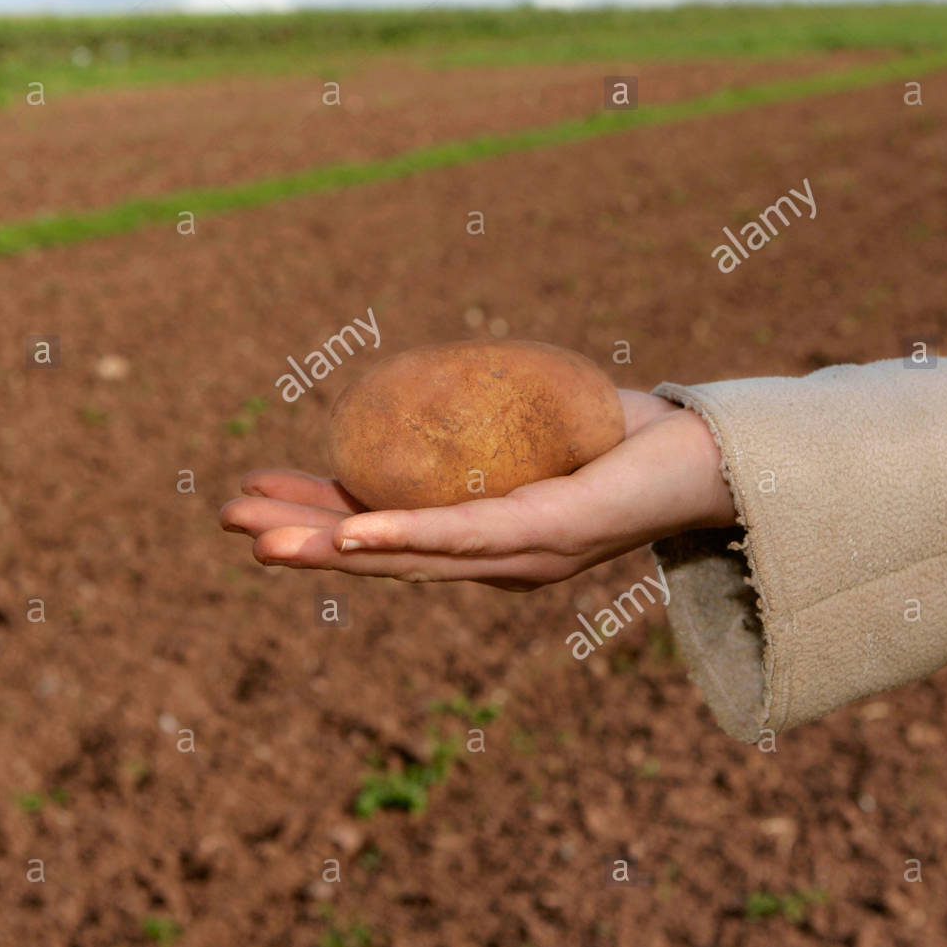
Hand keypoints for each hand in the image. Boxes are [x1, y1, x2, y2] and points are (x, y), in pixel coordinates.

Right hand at [219, 390, 733, 590]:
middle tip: (228, 521)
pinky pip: (470, 537)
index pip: (387, 531)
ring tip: (261, 539)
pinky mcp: (556, 533)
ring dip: (332, 551)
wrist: (719, 451)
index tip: (255, 498)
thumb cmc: (624, 436)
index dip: (318, 518)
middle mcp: (497, 560)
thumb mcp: (536, 426)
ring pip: (412, 558)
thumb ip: (485, 423)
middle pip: (384, 557)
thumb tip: (434, 385)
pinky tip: (353, 539)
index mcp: (485, 539)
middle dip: (302, 542)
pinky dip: (406, 540)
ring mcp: (525, 554)